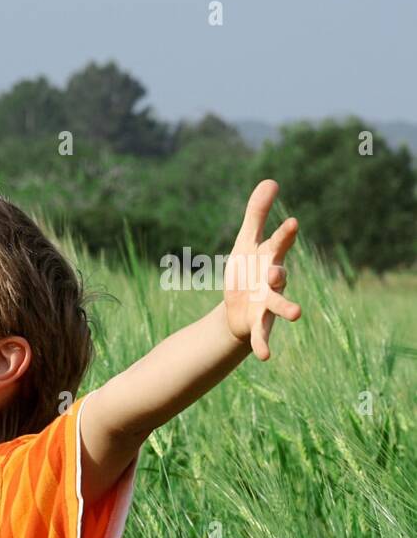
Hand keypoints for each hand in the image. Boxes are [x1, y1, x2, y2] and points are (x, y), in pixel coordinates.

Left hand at [223, 180, 301, 360]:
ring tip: (298, 313)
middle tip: (277, 271)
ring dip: (287, 308)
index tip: (291, 222)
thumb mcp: (246, 242)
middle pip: (279, 276)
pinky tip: (265, 357)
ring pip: (278, 306)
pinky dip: (264, 345)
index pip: (277, 244)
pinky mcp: (258, 324)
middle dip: (279, 273)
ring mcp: (267, 304)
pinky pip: (263, 335)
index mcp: (268, 259)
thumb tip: (271, 180)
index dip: (284, 234)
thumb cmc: (247, 270)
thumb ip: (257, 214)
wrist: (238, 308)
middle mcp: (272, 281)